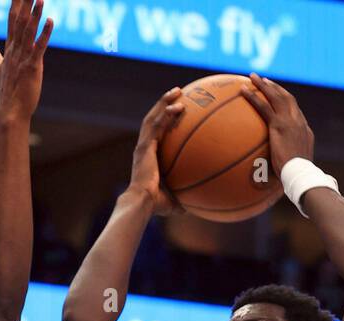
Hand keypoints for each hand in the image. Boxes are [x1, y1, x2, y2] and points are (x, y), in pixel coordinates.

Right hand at [0, 0, 52, 123]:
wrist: (10, 110)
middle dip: (24, 3)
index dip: (16, 4)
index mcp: (10, 48)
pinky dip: (44, 34)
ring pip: (28, 31)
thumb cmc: (7, 91)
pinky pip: (39, 47)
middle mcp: (15, 49)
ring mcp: (23, 57)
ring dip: (35, 14)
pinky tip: (50, 21)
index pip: (12, 20)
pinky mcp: (32, 67)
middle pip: (20, 20)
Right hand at [128, 88, 184, 215]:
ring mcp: (144, 146)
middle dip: (165, 104)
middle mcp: (144, 147)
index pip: (157, 133)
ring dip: (165, 103)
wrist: (142, 203)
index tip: (178, 111)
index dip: (166, 120)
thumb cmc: (156, 205)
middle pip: (154, 119)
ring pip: (153, 117)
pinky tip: (177, 106)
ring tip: (177, 92)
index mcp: (149, 156)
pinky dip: (165, 114)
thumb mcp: (175, 199)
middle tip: (179, 94)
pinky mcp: (145, 146)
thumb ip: (186, 197)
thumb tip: (201, 204)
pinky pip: (156, 126)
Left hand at [241, 74, 314, 174]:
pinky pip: (263, 106)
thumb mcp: (294, 168)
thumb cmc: (297, 178)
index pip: (296, 112)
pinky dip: (253, 96)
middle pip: (287, 98)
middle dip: (276, 87)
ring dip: (263, 84)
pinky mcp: (279, 124)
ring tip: (252, 77)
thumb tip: (273, 174)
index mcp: (305, 131)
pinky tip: (242, 90)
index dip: (286, 102)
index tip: (277, 96)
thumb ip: (286, 163)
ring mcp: (290, 121)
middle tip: (264, 81)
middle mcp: (299, 122)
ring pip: (276, 96)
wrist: (301, 174)